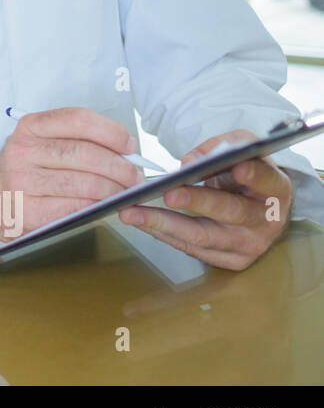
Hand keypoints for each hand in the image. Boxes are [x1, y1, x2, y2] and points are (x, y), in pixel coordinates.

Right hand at [0, 107, 141, 238]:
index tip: (130, 145)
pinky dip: (97, 207)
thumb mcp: (39, 142)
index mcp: (29, 127)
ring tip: (125, 192)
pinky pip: (75, 208)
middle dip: (120, 167)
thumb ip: (76, 141)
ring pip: (85, 183)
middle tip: (135, 176)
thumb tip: (126, 152)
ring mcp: (23, 182)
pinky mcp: (28, 211)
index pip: (78, 120)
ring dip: (114, 190)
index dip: (111, 132)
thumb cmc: (24, 170)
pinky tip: (103, 206)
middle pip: (85, 154)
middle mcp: (22, 150)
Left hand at [118, 129, 292, 269]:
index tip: (237, 166)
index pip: (267, 180)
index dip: (254, 175)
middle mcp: (266, 221)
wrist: (254, 204)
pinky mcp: (228, 260)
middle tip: (168, 193)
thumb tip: (189, 163)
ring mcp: (247, 245)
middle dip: (197, 202)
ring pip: (202, 237)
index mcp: (276, 189)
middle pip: (231, 212)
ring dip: (163, 224)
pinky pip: (189, 248)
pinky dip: (162, 233)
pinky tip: (140, 222)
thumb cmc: (244, 172)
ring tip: (132, 212)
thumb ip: (220, 147)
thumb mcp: (240, 149)